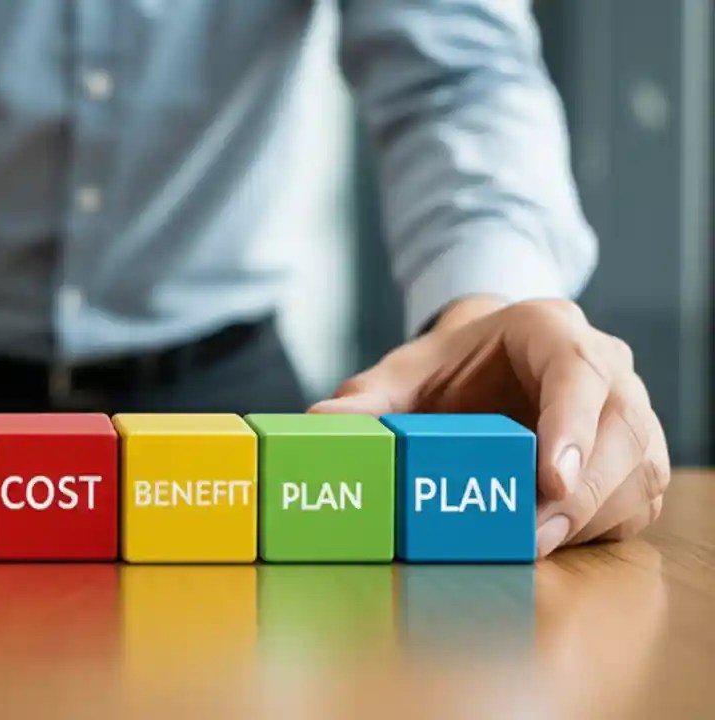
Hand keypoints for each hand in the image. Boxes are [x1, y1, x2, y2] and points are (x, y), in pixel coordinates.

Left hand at [311, 297, 669, 557]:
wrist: (487, 361)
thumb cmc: (450, 367)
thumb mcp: (405, 374)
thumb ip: (367, 399)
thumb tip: (318, 424)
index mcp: (550, 329)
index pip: (577, 371)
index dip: (570, 426)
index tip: (551, 478)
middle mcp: (606, 365)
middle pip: (618, 429)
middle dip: (580, 491)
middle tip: (532, 536)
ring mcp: (628, 412)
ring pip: (635, 469)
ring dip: (591, 518)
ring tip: (534, 545)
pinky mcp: (633, 457)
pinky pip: (637, 499)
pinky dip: (601, 529)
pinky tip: (556, 540)